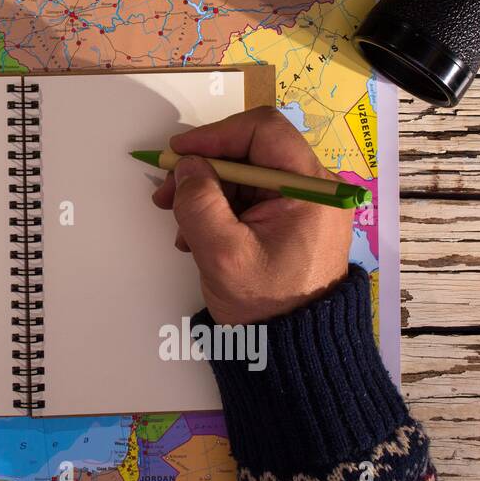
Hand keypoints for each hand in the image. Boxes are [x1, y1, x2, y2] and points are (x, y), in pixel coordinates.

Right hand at [150, 106, 352, 324]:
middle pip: (250, 151)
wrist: (295, 350)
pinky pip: (249, 198)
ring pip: (244, 176)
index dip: (216, 135)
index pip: (264, 130)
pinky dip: (219, 210)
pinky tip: (198, 237)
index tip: (180, 154)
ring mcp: (302, 205)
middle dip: (203, 169)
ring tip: (181, 228)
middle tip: (166, 194)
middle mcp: (314, 188)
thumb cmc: (266, 304)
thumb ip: (199, 203)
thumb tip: (187, 166)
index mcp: (312, 188)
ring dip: (206, 194)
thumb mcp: (223, 253)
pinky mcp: (290, 221)